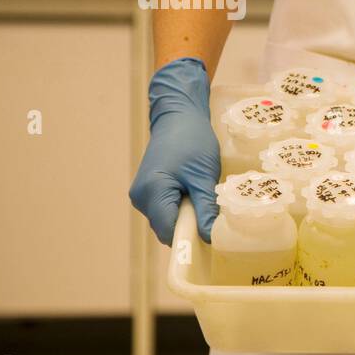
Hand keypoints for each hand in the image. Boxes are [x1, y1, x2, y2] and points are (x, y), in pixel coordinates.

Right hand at [129, 57, 221, 244]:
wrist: (179, 116)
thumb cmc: (192, 141)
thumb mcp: (203, 176)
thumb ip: (205, 208)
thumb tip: (210, 238)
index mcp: (151, 192)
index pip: (168, 231)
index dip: (190, 238)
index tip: (213, 237)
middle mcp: (140, 197)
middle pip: (167, 228)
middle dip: (190, 226)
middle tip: (213, 212)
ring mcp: (142, 194)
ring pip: (167, 220)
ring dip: (187, 216)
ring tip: (203, 197)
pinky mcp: (148, 191)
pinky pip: (166, 209)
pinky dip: (182, 208)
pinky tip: (195, 194)